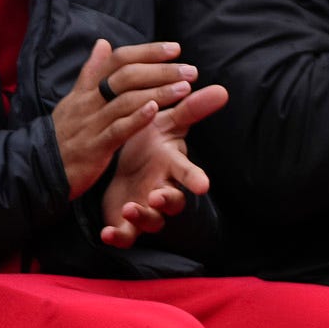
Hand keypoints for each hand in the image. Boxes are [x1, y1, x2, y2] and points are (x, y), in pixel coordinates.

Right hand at [49, 40, 194, 196]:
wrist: (37, 170)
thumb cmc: (64, 133)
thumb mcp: (74, 100)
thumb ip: (91, 72)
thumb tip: (103, 43)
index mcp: (86, 90)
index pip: (118, 60)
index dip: (147, 52)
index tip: (175, 48)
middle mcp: (89, 102)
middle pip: (126, 77)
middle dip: (161, 71)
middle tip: (191, 70)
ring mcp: (91, 124)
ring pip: (126, 101)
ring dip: (158, 92)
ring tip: (185, 87)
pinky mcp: (94, 148)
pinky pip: (116, 130)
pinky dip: (136, 119)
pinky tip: (155, 110)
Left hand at [98, 83, 226, 247]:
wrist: (125, 167)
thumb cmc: (151, 144)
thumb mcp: (168, 125)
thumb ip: (191, 109)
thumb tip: (222, 90)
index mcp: (171, 167)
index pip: (188, 173)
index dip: (195, 179)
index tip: (203, 185)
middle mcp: (162, 189)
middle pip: (173, 201)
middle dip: (167, 200)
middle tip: (157, 195)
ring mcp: (146, 208)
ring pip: (151, 220)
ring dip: (142, 216)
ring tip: (129, 207)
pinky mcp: (127, 223)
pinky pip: (125, 236)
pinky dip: (118, 237)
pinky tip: (106, 233)